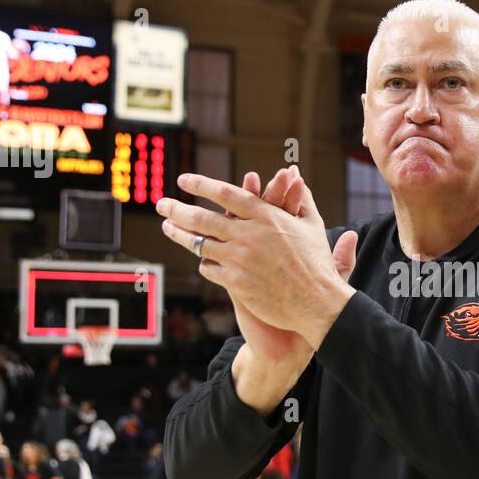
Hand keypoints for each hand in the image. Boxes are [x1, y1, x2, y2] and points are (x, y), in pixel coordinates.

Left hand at [158, 169, 357, 347]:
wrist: (316, 302)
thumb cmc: (317, 264)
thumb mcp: (312, 225)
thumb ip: (301, 199)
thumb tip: (296, 176)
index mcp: (266, 216)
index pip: (225, 194)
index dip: (201, 185)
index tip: (184, 180)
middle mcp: (248, 234)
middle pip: (202, 218)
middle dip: (177, 209)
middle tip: (162, 204)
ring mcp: (239, 259)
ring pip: (200, 243)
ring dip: (180, 235)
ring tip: (167, 228)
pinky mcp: (235, 282)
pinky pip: (209, 269)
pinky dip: (204, 263)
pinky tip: (201, 261)